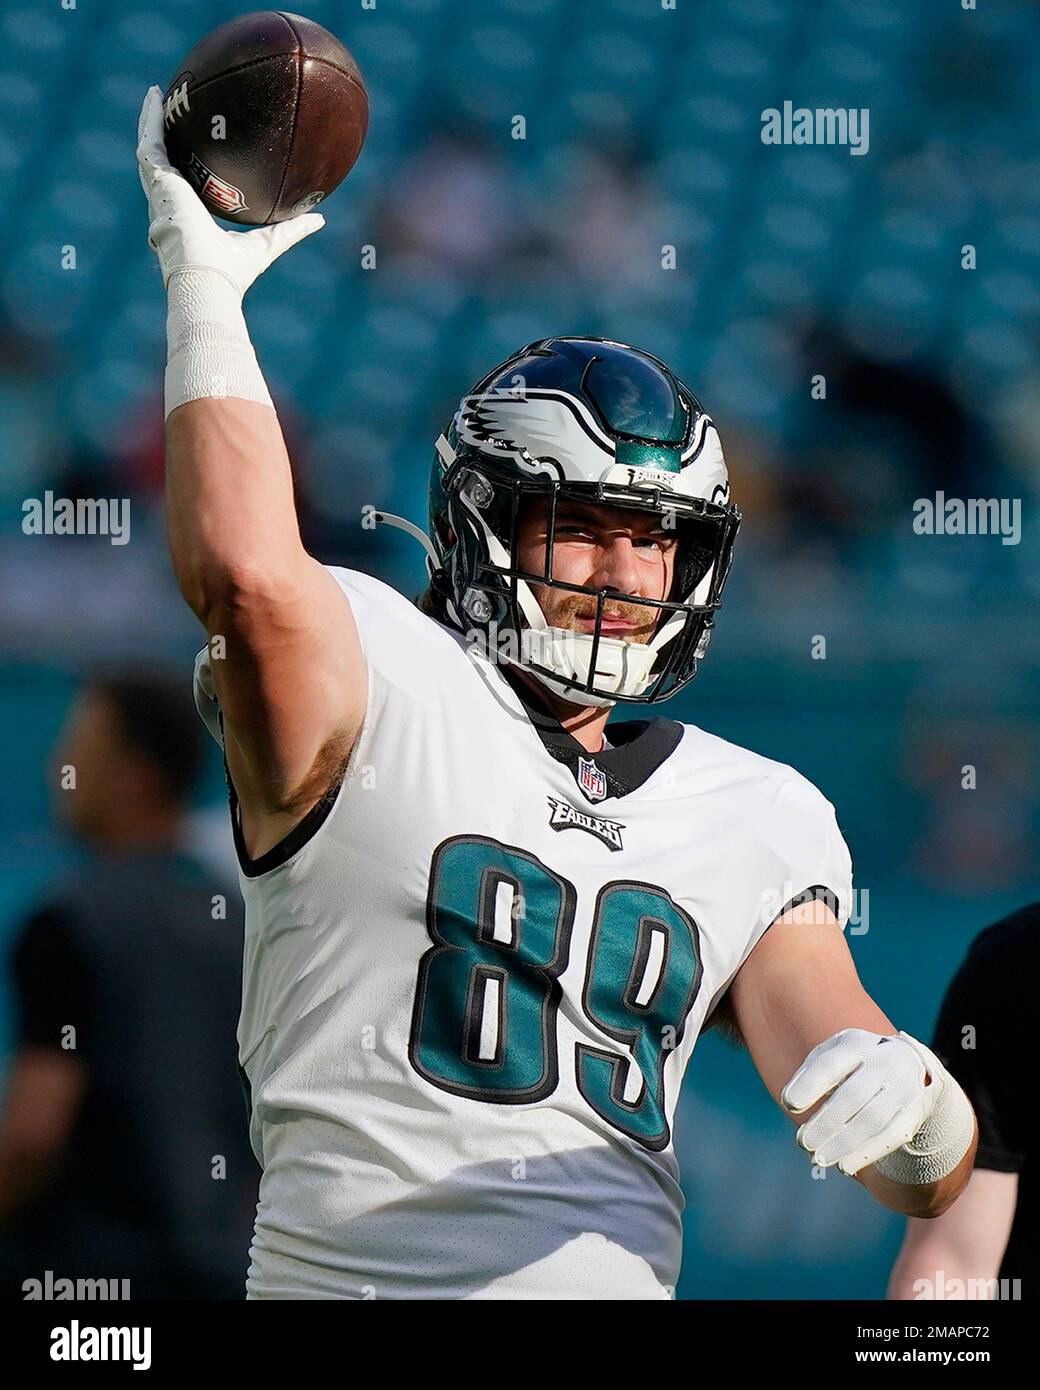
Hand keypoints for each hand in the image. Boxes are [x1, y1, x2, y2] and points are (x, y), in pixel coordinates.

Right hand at [136, 85, 324, 294]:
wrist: (208, 279)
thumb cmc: (234, 271)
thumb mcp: (268, 244)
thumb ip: (291, 230)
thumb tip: (320, 219)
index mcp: (188, 217)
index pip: (183, 186)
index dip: (184, 165)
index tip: (192, 146)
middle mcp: (170, 204)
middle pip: (161, 163)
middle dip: (163, 136)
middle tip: (170, 109)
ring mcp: (161, 194)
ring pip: (150, 149)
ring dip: (151, 120)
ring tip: (157, 95)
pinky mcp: (159, 184)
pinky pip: (150, 145)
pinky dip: (151, 121)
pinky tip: (156, 98)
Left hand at [781, 1028, 942, 1175]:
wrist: (910, 1064)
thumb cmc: (857, 1061)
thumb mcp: (835, 1054)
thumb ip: (810, 1073)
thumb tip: (789, 1100)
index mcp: (858, 1043)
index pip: (831, 1065)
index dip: (810, 1084)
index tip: (789, 1104)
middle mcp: (885, 1063)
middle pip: (853, 1095)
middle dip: (826, 1122)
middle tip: (803, 1142)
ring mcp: (904, 1088)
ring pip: (873, 1119)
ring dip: (844, 1142)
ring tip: (819, 1159)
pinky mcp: (915, 1113)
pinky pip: (892, 1137)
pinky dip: (867, 1153)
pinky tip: (844, 1166)